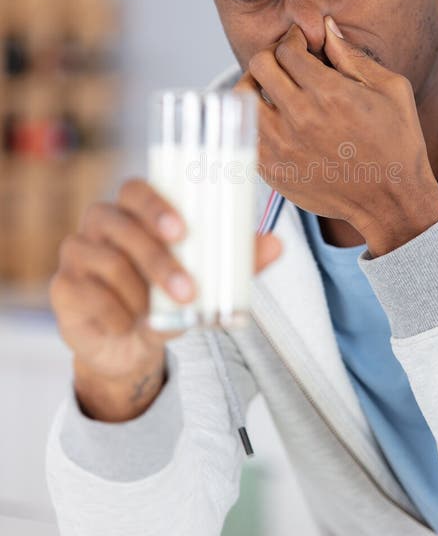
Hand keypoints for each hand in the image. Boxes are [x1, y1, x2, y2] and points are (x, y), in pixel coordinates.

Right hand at [50, 179, 280, 419]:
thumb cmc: (166, 298)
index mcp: (134, 211)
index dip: (155, 205)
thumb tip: (276, 244)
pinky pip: (87, 295)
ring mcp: (77, 253)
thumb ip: (236, 263)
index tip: (182, 231)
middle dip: (157, 259)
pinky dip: (116, 314)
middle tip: (188, 291)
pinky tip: (129, 325)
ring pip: (107, 263)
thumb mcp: (204, 281)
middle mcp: (100, 224)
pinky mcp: (62, 287)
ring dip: (139, 293)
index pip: (135, 189)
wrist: (129, 346)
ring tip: (156, 314)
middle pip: (120, 225)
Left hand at [235, 18, 437, 255]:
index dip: (293, 39)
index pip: (287, 49)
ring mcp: (282, 146)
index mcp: (330, 93)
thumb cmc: (397, 144)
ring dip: (254, 86)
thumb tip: (327, 26)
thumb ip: (353, 56)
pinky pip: (245, 130)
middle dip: (271, 56)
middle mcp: (300, 117)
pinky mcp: (272, 169)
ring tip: (271, 88)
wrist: (390, 201)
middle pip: (259, 65)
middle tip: (283, 62)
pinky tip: (273, 119)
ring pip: (242, 97)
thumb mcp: (390, 90)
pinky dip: (254, 119)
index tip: (300, 44)